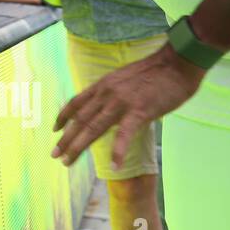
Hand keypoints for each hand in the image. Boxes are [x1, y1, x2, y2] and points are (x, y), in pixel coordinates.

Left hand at [51, 44, 204, 169]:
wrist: (175, 64)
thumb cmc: (155, 73)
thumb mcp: (123, 79)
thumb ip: (112, 92)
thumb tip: (107, 106)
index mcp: (103, 86)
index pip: (76, 102)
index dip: (63, 117)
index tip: (54, 129)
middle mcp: (106, 94)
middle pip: (80, 120)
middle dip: (65, 139)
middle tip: (54, 154)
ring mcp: (120, 103)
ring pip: (93, 128)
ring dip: (78, 146)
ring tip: (67, 161)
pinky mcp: (139, 112)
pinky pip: (124, 134)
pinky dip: (118, 151)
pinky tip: (114, 165)